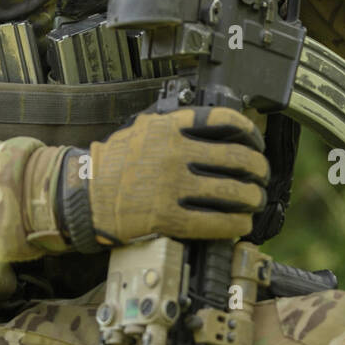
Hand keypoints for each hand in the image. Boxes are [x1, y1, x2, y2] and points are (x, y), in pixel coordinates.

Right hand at [56, 106, 268, 250]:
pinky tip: (241, 223)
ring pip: (232, 191)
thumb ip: (175, 126)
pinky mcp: (167, 217)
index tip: (257, 142)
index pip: (223, 120)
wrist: (83, 194)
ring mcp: (170, 185)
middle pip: (237, 157)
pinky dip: (235, 223)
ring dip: (253, 198)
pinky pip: (215, 221)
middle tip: (261, 177)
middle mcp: (173, 153)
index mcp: (169, 127)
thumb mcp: (142, 130)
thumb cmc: (113, 163)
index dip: (250, 132)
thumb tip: (217, 129)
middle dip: (258, 169)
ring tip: (255, 201)